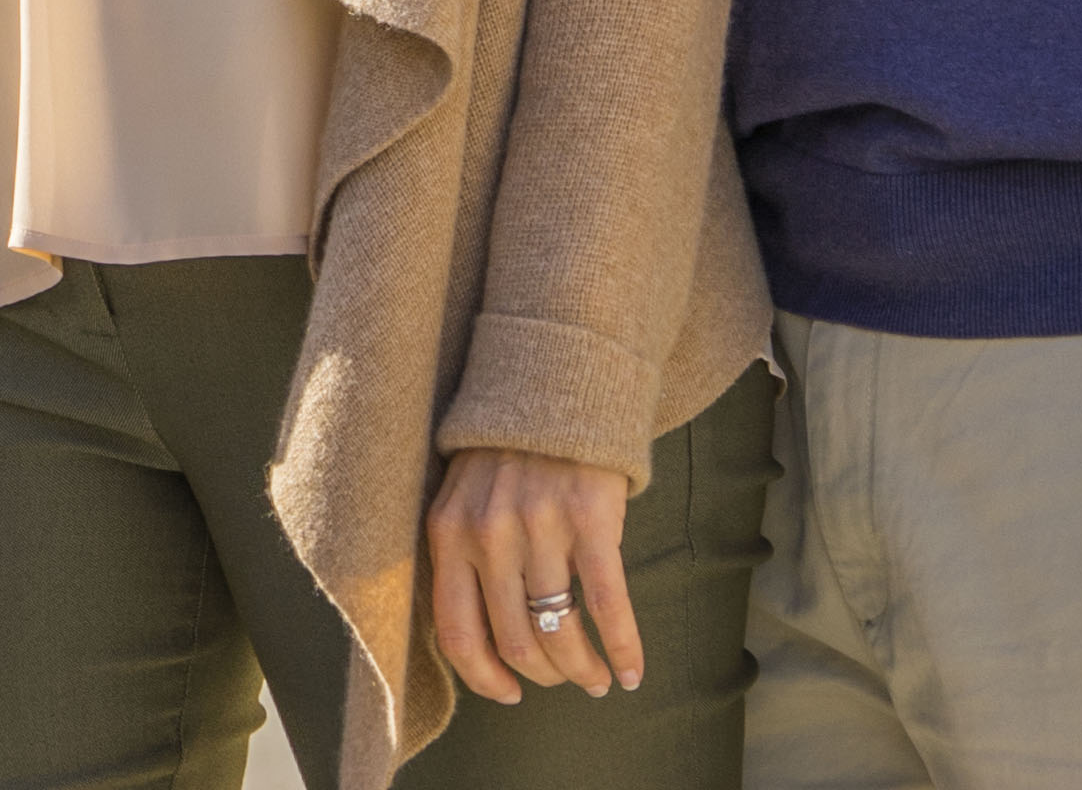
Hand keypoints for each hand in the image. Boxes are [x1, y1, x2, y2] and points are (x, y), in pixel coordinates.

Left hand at [427, 447, 643, 703]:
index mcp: (449, 534)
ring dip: (581, 670)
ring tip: (596, 680)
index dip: (485, 678)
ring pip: (560, 630)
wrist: (552, 387)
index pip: (457, 634)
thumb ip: (464, 559)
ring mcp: (540, 526)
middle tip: (564, 680)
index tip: (509, 695)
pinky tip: (632, 672)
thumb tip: (484, 643)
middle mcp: (489, 535)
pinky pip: (607, 604)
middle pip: (515, 640)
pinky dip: (623, 648)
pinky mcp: (590, 518)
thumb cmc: (505, 455)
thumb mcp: (462, 500)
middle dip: (543, 675)